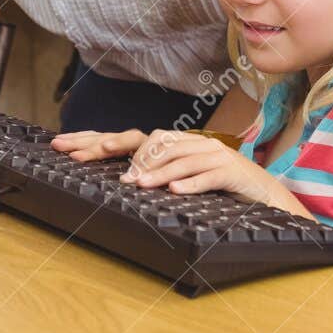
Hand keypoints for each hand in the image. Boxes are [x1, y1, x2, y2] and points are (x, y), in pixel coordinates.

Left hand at [53, 128, 300, 211]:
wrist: (266, 194)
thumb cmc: (220, 188)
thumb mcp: (185, 179)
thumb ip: (160, 174)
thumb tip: (126, 178)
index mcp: (177, 145)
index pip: (133, 138)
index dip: (99, 140)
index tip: (66, 148)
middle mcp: (192, 143)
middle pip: (150, 139)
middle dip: (117, 146)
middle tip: (86, 156)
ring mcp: (213, 154)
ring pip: (178, 158)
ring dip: (155, 171)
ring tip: (135, 184)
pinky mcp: (231, 171)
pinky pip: (208, 175)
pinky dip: (191, 183)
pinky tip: (174, 192)